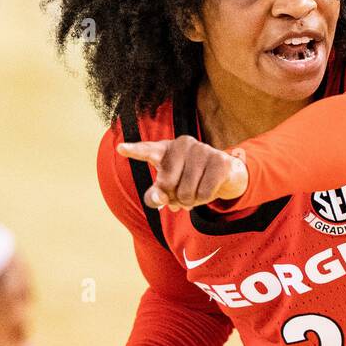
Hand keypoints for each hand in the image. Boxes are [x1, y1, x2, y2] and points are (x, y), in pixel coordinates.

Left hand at [116, 136, 247, 209]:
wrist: (225, 174)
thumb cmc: (191, 180)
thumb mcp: (170, 187)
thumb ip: (157, 195)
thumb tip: (160, 198)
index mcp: (166, 149)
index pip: (147, 150)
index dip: (134, 150)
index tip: (121, 149)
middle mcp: (182, 144)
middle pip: (167, 185)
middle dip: (175, 198)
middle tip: (182, 195)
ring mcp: (202, 149)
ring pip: (186, 192)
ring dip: (191, 201)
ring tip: (196, 192)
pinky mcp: (219, 160)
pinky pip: (204, 194)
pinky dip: (204, 200)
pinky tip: (209, 190)